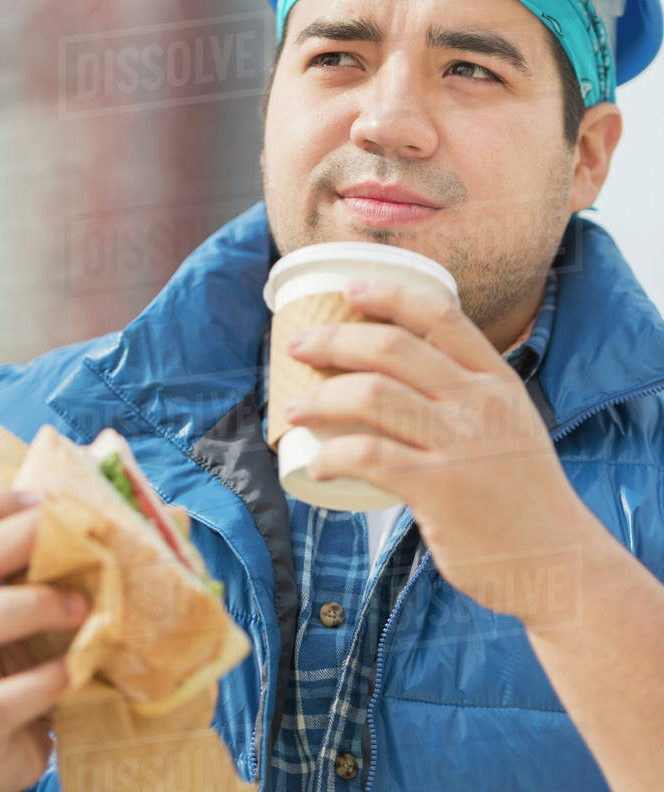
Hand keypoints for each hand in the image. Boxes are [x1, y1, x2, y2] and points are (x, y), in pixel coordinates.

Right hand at [0, 488, 89, 791]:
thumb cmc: (10, 670)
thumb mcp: (21, 616)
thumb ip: (56, 567)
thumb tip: (150, 512)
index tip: (45, 496)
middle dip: (26, 538)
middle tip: (81, 537)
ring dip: (34, 604)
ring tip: (82, 607)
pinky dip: (42, 681)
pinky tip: (74, 671)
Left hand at [283, 279, 591, 625]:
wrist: (558, 562)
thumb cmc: (523, 493)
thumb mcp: (511, 422)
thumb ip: (467, 394)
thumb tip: (401, 371)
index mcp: (496, 379)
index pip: (440, 315)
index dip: (390, 294)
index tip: (350, 290)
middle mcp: (479, 403)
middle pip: (391, 348)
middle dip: (333, 340)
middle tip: (297, 348)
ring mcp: (460, 445)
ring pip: (371, 396)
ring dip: (319, 398)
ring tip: (293, 410)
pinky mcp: (440, 490)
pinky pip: (368, 457)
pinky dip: (330, 457)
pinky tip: (316, 467)